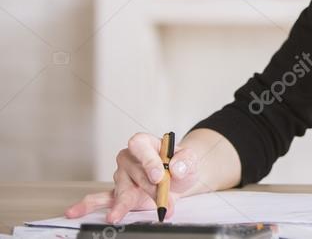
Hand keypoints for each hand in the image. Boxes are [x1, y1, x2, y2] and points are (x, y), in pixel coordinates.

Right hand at [64, 132, 199, 222]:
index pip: (139, 145)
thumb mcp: (190, 160)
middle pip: (133, 171)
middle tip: (162, 199)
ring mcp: (122, 177)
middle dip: (148, 187)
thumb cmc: (180, 165)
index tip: (159, 175)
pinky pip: (102, 199)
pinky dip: (88, 206)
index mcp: (145, 144)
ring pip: (121, 188)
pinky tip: (74, 211)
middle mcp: (129, 159)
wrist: (178, 179)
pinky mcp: (119, 194)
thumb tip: (176, 167)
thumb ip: (186, 161)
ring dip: (124, 203)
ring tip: (115, 216)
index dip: (147, 159)